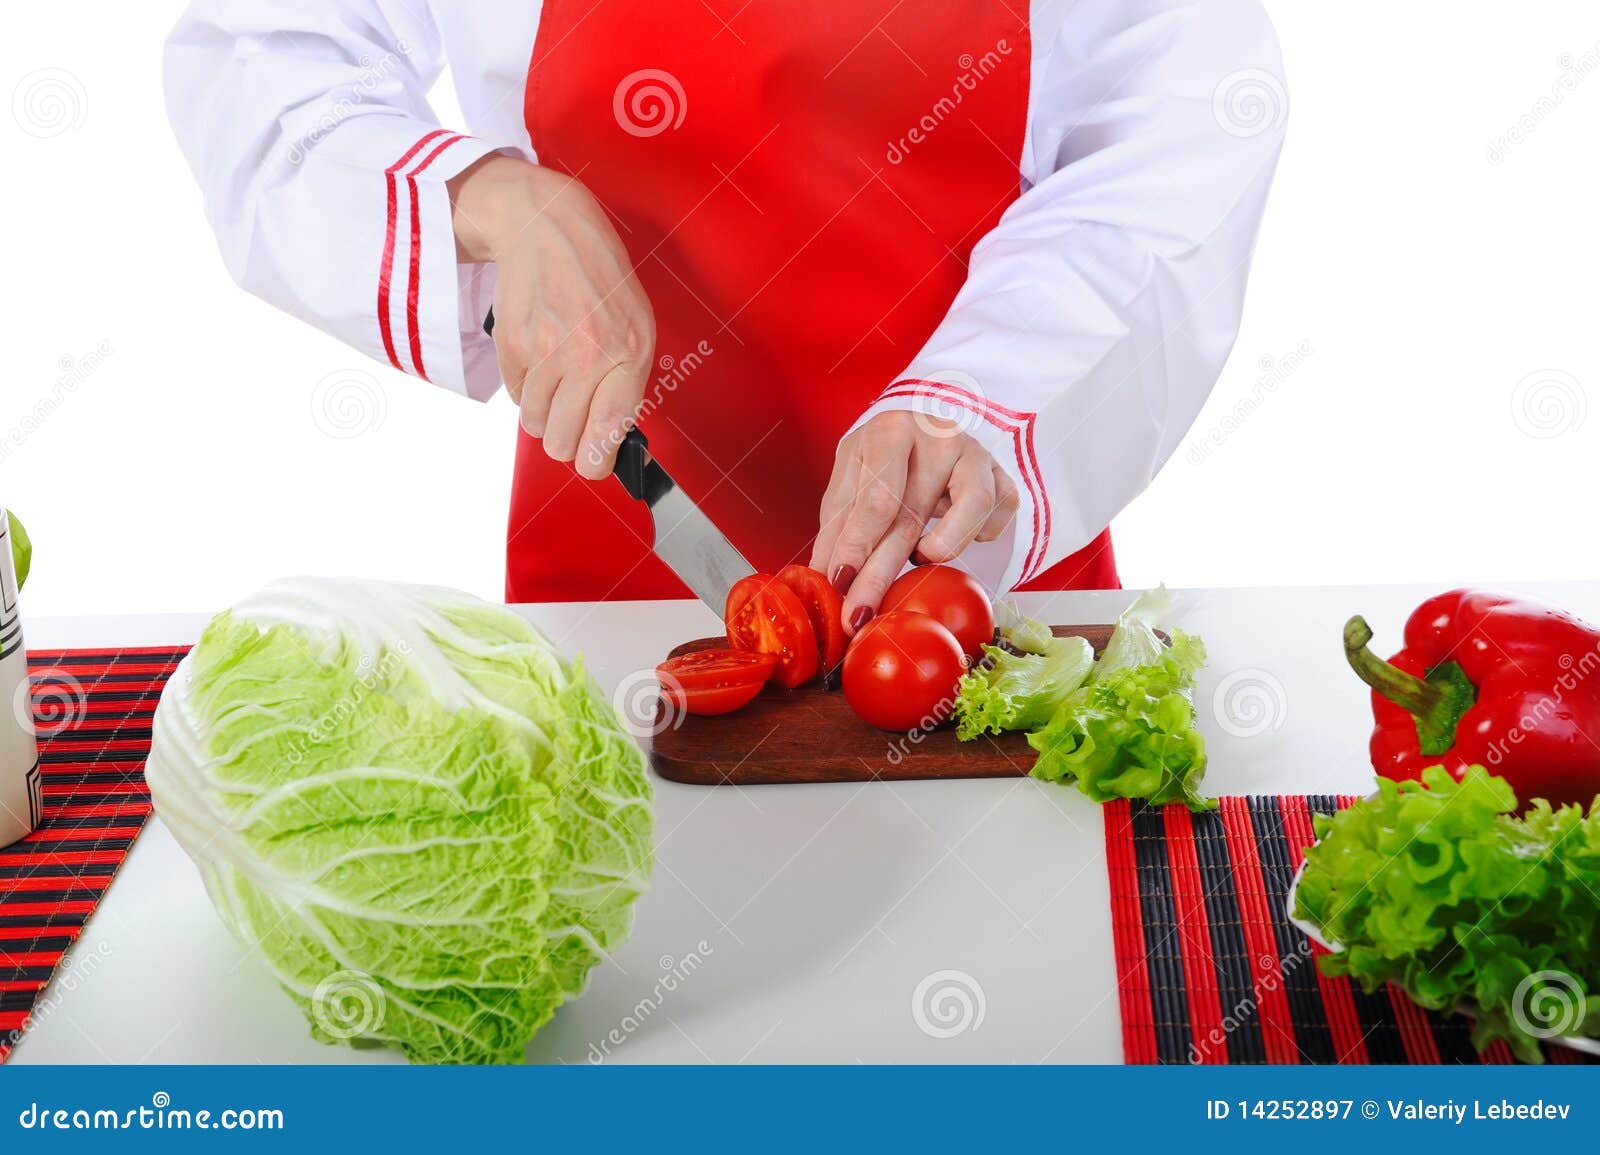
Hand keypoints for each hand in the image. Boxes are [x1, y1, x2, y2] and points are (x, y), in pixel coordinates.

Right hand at [449, 155, 654, 478]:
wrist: (547, 226)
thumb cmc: (599, 280)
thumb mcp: (635, 326)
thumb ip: (627, 384)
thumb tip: (611, 441)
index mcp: (627, 353)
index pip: (607, 433)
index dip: (597, 461)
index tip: (595, 462)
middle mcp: (587, 355)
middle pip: (561, 442)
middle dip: (566, 442)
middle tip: (572, 423)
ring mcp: (545, 350)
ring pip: (534, 424)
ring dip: (544, 414)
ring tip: (557, 381)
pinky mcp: (512, 344)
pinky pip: (515, 397)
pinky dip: (526, 389)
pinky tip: (539, 359)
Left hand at [810, 411, 1018, 633]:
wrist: (924, 430)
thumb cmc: (883, 461)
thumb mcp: (851, 480)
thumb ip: (838, 526)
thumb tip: (825, 580)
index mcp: (891, 430)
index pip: (875, 499)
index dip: (856, 546)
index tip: (839, 583)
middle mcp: (939, 436)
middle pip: (911, 515)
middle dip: (880, 573)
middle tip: (860, 612)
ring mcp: (976, 454)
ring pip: (973, 507)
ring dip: (944, 546)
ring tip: (919, 559)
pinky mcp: (1003, 475)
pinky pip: (1000, 514)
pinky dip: (979, 535)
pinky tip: (952, 538)